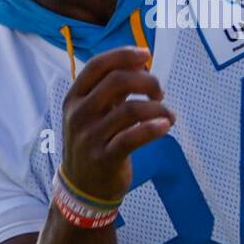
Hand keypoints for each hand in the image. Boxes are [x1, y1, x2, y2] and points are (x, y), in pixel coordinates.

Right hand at [61, 46, 174, 201]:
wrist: (82, 188)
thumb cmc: (95, 142)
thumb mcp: (94, 112)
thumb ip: (112, 88)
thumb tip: (141, 62)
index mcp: (74, 97)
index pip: (97, 65)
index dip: (123, 55)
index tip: (146, 55)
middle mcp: (78, 114)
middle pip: (117, 81)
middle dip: (147, 81)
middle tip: (160, 93)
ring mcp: (89, 137)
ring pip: (130, 110)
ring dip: (158, 108)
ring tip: (169, 116)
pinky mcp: (104, 158)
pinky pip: (131, 138)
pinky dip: (153, 129)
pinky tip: (166, 126)